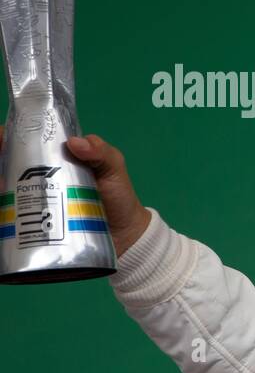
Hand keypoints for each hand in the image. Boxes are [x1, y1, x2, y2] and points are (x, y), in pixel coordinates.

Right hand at [1, 125, 151, 254]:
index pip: (26, 140)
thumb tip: (74, 142)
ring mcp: (35, 198)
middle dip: (0, 159)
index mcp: (56, 157)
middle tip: (0, 170)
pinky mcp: (34, 220)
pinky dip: (4, 209)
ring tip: (1, 186)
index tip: (1, 137)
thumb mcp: (114, 168)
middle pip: (8, 162)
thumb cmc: (118, 196)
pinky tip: (3, 205)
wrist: (124, 235)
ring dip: (0, 183)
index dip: (9, 137)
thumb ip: (102, 152)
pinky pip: (11, 212)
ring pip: (5, 185)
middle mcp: (40, 176)